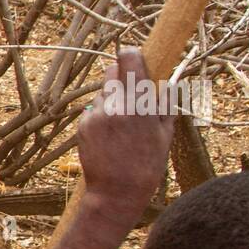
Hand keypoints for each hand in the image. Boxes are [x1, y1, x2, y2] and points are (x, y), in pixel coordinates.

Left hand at [78, 46, 175, 219]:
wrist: (117, 192)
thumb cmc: (147, 164)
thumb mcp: (166, 132)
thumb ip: (164, 102)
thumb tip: (166, 80)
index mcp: (140, 102)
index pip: (128, 58)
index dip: (131, 55)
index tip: (134, 59)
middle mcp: (115, 104)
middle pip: (112, 70)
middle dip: (121, 77)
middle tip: (131, 94)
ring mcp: (96, 114)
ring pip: (102, 92)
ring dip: (111, 99)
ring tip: (122, 125)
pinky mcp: (82, 125)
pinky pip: (92, 110)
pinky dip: (100, 116)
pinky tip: (109, 137)